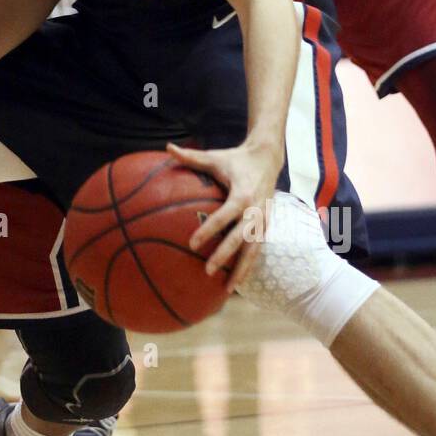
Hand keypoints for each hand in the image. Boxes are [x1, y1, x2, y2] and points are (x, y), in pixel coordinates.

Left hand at [165, 139, 281, 292]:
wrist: (268, 158)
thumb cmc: (236, 158)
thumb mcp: (214, 156)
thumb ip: (191, 156)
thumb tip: (167, 147)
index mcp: (242, 194)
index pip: (224, 216)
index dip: (208, 230)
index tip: (192, 244)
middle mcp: (255, 210)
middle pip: (241, 238)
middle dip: (225, 256)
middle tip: (207, 271)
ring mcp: (263, 220)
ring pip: (254, 250)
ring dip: (242, 269)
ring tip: (228, 288)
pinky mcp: (267, 225)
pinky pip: (258, 249)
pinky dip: (249, 265)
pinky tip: (238, 281)